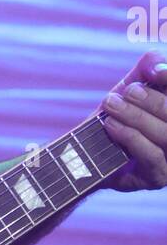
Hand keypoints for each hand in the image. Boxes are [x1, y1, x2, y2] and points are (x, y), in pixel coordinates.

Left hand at [101, 51, 166, 191]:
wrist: (86, 152)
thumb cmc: (118, 113)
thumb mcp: (132, 85)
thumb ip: (148, 67)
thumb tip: (158, 67)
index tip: (156, 72)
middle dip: (152, 100)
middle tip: (127, 91)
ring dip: (137, 117)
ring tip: (112, 104)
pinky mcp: (158, 177)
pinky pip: (153, 156)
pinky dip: (131, 137)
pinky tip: (111, 125)